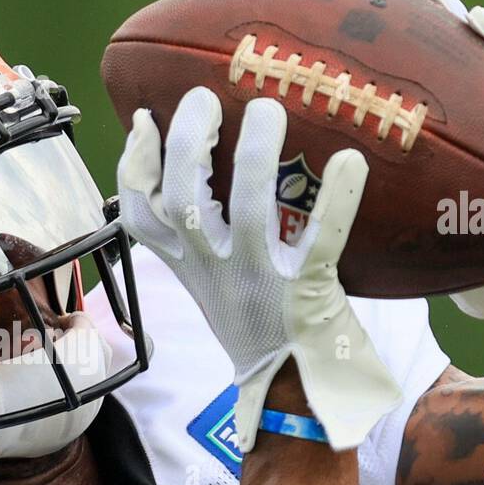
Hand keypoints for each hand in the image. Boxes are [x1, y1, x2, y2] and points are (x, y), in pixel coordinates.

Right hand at [117, 86, 400, 450]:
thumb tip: (188, 165)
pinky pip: (320, 242)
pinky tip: (348, 162)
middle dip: (188, 141)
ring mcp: (257, 280)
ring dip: (254, 156)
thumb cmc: (253, 315)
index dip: (134, 163)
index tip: (146, 118)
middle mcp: (212, 269)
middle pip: (182, 200)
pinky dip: (336, 201)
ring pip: (246, 214)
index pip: (138, 214)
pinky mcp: (306, 292)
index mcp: (185, 264)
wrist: (289, 387)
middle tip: (207, 97)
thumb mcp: (207, 276)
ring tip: (267, 109)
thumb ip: (192, 227)